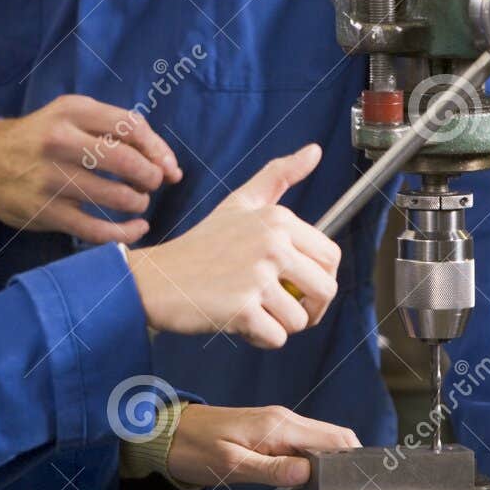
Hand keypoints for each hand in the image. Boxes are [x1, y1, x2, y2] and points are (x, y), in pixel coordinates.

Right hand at [0, 95, 181, 245]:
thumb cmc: (42, 136)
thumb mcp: (71, 116)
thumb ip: (116, 130)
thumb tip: (167, 164)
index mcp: (72, 111)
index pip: (132, 127)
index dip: (159, 150)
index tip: (169, 168)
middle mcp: (60, 141)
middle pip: (127, 162)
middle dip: (151, 178)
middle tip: (151, 185)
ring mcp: (51, 178)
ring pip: (115, 197)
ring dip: (138, 203)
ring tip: (137, 203)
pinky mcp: (45, 211)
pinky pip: (96, 230)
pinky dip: (124, 234)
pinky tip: (134, 230)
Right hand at [126, 143, 339, 347]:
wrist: (158, 279)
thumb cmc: (202, 245)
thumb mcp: (240, 203)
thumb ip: (278, 176)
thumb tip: (315, 150)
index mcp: (278, 219)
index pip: (330, 256)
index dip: (319, 277)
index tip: (297, 284)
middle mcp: (272, 243)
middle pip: (326, 290)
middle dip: (309, 307)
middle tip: (281, 307)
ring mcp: (257, 277)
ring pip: (301, 319)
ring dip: (281, 325)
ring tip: (254, 311)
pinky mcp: (243, 309)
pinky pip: (276, 338)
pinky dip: (260, 338)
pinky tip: (240, 323)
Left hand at [165, 402, 359, 487]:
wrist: (169, 434)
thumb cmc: (194, 449)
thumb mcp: (232, 465)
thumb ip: (272, 469)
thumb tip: (308, 473)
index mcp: (278, 426)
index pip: (334, 438)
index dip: (354, 459)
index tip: (361, 484)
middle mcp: (283, 419)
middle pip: (334, 438)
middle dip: (349, 462)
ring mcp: (277, 424)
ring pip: (321, 441)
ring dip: (332, 462)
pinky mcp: (270, 431)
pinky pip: (304, 443)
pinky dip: (316, 459)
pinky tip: (312, 480)